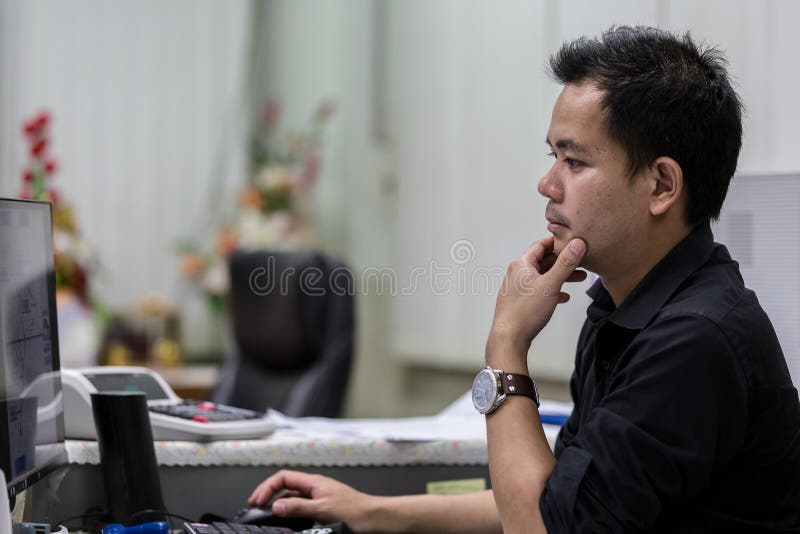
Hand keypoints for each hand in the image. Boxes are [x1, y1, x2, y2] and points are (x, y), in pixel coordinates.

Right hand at [248, 470, 376, 530]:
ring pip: (293, 498)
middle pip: (286, 487)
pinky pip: (302, 508)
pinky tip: (288, 521)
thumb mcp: (323, 509)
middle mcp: (316, 488)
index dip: (267, 487)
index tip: (258, 500)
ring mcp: (319, 498)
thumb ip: (299, 507)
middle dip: (269, 495)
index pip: (283, 477)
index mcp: (314, 482)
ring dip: (279, 504)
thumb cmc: (357, 511)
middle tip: (256, 506)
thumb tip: (277, 505)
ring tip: (268, 515)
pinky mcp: (324, 509)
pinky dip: (291, 513)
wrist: (375, 518)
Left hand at [488, 236, 586, 365]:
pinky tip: (563, 297)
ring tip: (579, 278)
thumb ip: (565, 264)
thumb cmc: (525, 312)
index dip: (559, 242)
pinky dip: (552, 290)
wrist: (509, 338)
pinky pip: (539, 290)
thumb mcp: (550, 284)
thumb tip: (577, 244)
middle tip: (582, 262)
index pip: (541, 245)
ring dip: (561, 276)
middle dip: (564, 261)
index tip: (573, 241)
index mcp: (521, 265)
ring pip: (543, 276)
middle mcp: (517, 273)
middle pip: (544, 261)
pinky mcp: (521, 301)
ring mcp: (518, 288)